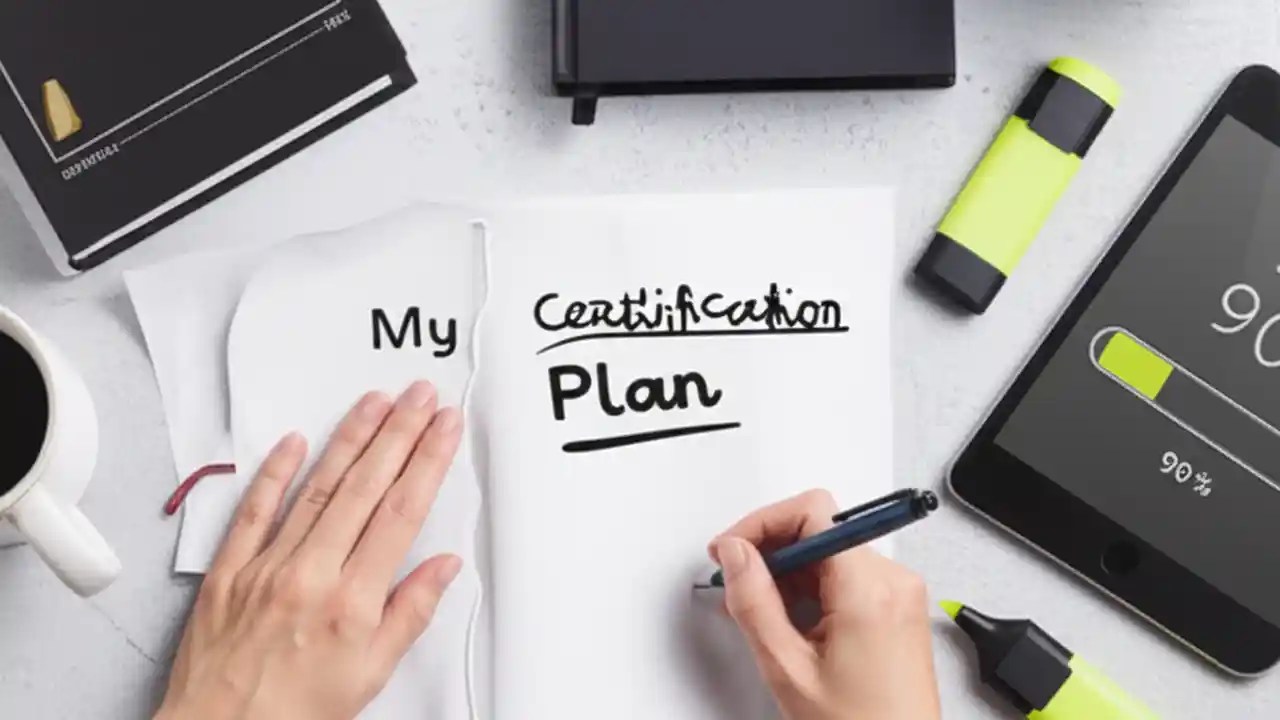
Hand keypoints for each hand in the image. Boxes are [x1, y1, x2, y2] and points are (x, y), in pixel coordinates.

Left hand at [156, 382, 464, 719]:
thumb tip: (441, 568)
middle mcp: (311, 574)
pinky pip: (253, 510)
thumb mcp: (371, 674)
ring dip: (350, 438)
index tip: (445, 428)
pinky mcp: (229, 570)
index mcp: (353, 601)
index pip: (401, 513)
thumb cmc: (294, 713)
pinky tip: (294, 441)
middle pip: (365, 487)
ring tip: (375, 402)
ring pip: (316, 487)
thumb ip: (410, 613)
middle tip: (420, 395)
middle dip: (398, 433)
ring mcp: (267, 566)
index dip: (427, 462)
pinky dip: (274, 472)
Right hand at [710, 490, 940, 719]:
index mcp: (869, 589)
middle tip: (737, 579)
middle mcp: (893, 581)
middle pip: (819, 527)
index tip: (733, 548)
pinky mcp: (897, 606)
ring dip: (790, 572)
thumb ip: (754, 603)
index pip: (812, 512)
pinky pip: (846, 574)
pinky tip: (792, 621)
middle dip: (771, 549)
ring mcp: (900, 592)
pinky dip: (812, 588)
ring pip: (830, 550)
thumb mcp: (789, 669)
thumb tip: (735, 555)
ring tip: (765, 613)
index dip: (762, 523)